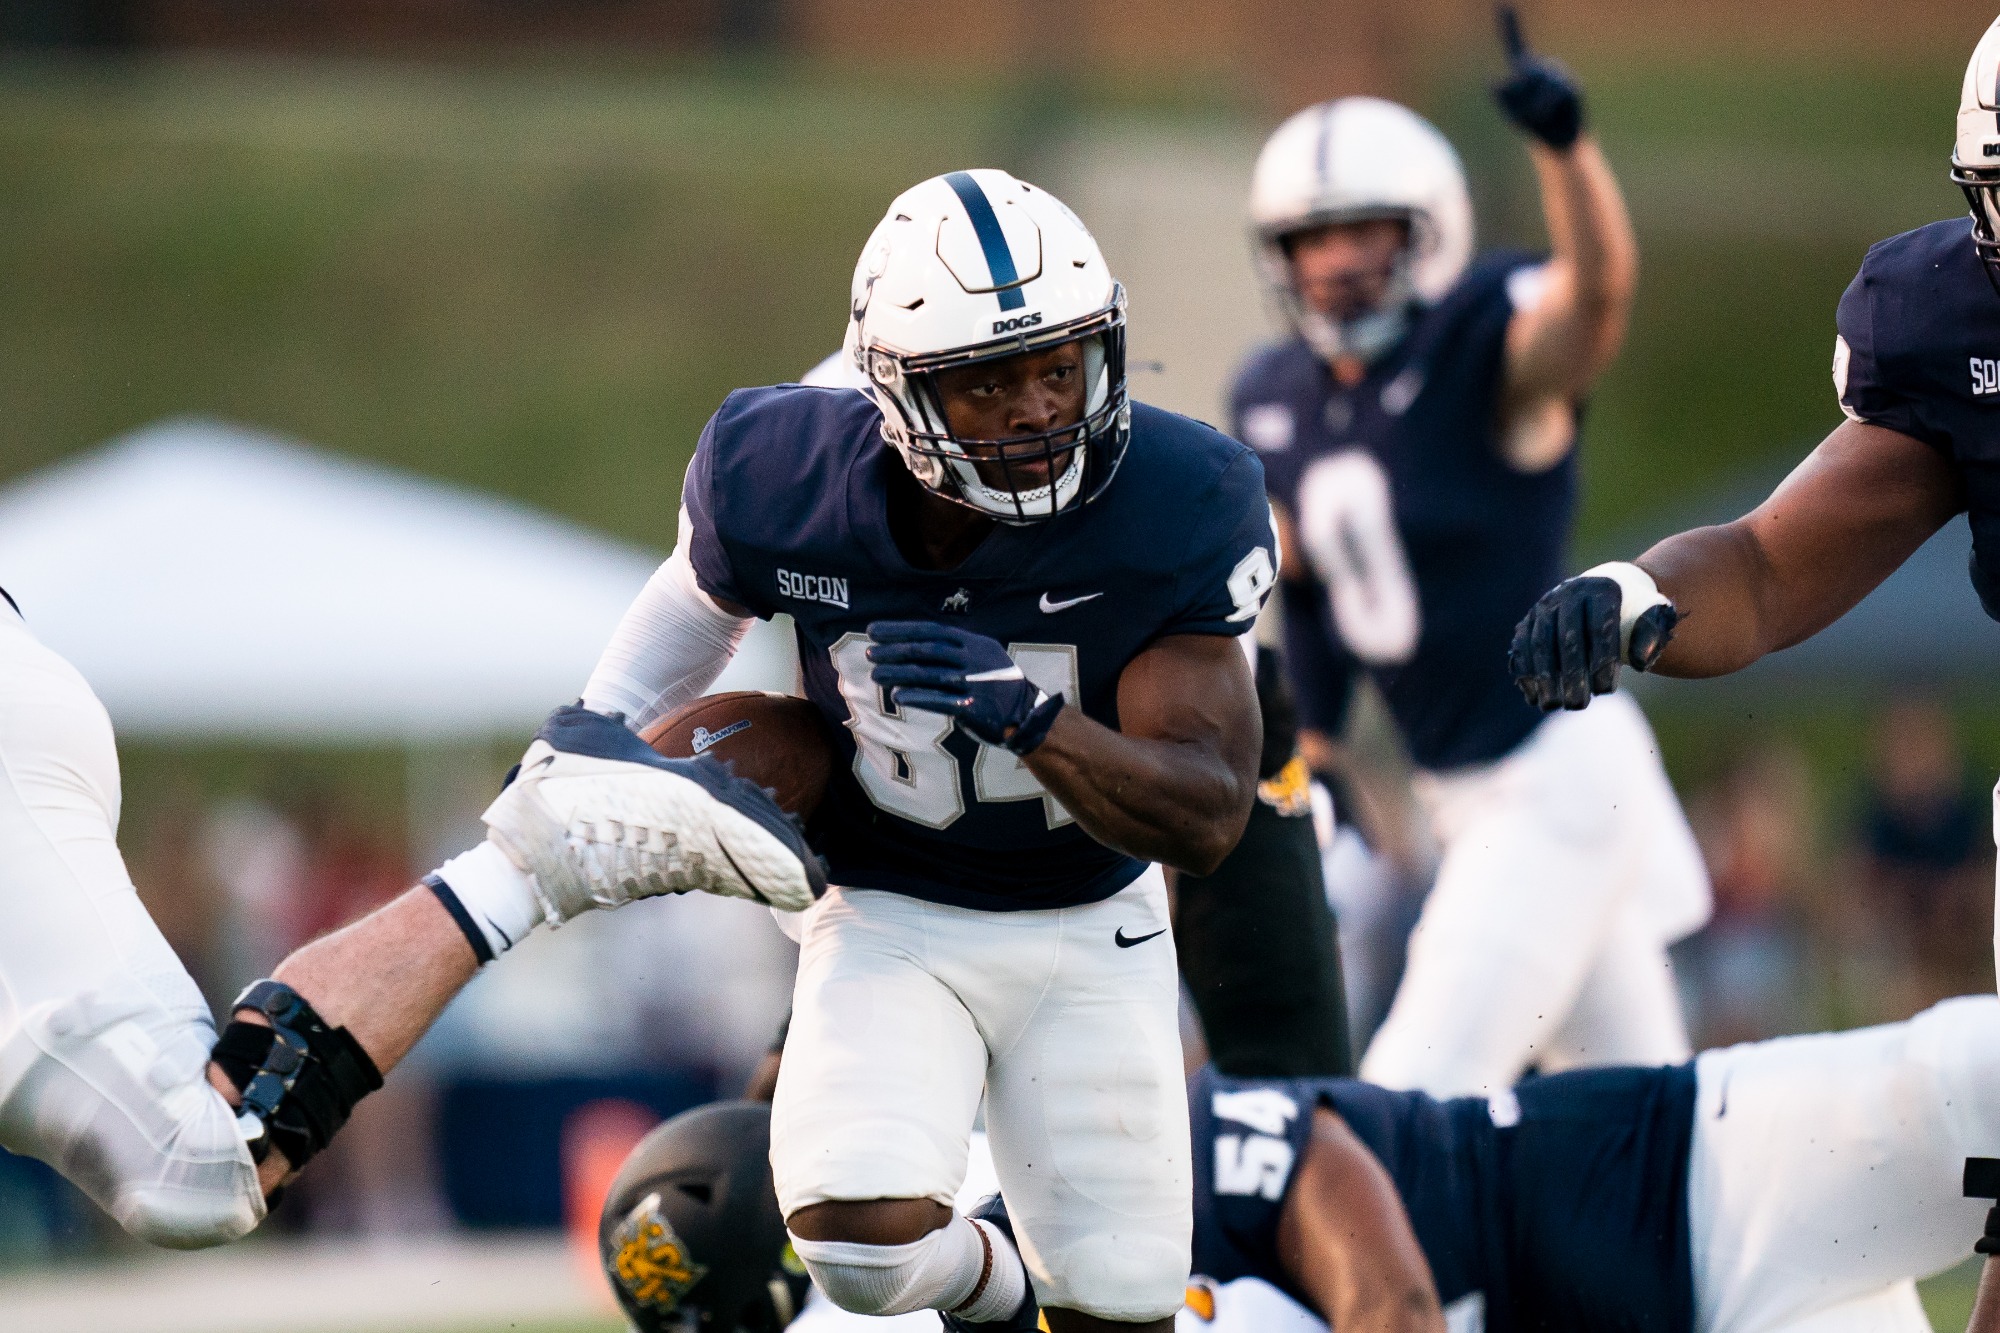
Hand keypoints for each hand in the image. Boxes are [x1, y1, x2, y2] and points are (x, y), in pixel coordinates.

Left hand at [866, 620, 1063, 753]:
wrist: (1027, 713)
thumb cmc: (995, 684)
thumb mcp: (981, 656)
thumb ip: (953, 649)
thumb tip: (911, 643)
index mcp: (973, 642)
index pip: (931, 630)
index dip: (900, 629)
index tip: (873, 631)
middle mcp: (973, 659)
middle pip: (927, 650)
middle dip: (894, 651)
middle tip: (869, 653)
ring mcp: (974, 682)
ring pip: (929, 674)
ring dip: (898, 674)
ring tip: (875, 675)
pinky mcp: (973, 707)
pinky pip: (940, 700)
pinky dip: (917, 697)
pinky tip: (897, 696)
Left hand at [1492, 4, 1584, 149]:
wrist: (1560, 144)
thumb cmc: (1535, 128)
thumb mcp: (1513, 114)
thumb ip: (1502, 98)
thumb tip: (1494, 83)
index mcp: (1526, 70)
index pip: (1514, 45)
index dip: (1509, 25)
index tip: (1502, 4)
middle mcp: (1543, 67)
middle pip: (1518, 74)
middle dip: (1516, 101)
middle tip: (1528, 116)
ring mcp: (1558, 74)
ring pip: (1531, 87)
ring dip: (1529, 110)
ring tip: (1541, 117)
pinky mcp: (1571, 85)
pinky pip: (1546, 98)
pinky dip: (1542, 112)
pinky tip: (1551, 116)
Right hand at [1508, 571, 1676, 711]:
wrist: (1604, 593)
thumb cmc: (1632, 614)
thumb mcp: (1651, 617)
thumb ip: (1652, 636)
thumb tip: (1641, 662)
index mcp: (1603, 590)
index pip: (1599, 627)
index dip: (1602, 660)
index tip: (1606, 690)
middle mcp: (1569, 593)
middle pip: (1567, 638)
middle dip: (1571, 675)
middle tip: (1578, 705)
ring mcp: (1545, 606)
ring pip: (1540, 642)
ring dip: (1544, 677)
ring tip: (1552, 705)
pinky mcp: (1529, 620)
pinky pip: (1522, 646)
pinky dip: (1526, 672)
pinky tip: (1534, 697)